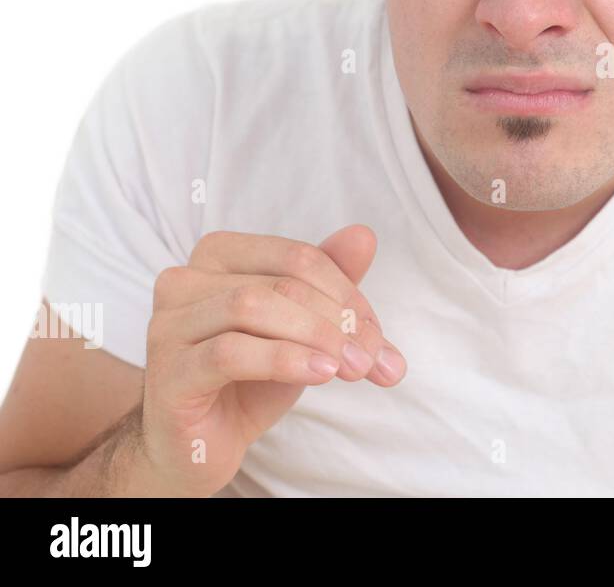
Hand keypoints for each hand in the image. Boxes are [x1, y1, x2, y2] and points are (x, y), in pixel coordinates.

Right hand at [138, 224, 403, 496]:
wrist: (202, 448)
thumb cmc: (251, 379)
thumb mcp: (302, 327)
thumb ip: (330, 281)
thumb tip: (364, 235)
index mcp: (219, 255)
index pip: (298, 257)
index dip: (347, 293)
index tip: (377, 338)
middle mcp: (185, 280)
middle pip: (282, 282)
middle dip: (339, 321)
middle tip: (372, 358)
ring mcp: (168, 325)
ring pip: (253, 307)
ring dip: (316, 337)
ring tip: (352, 368)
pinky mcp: (167, 371)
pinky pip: (230, 352)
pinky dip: (284, 359)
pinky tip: (320, 373)